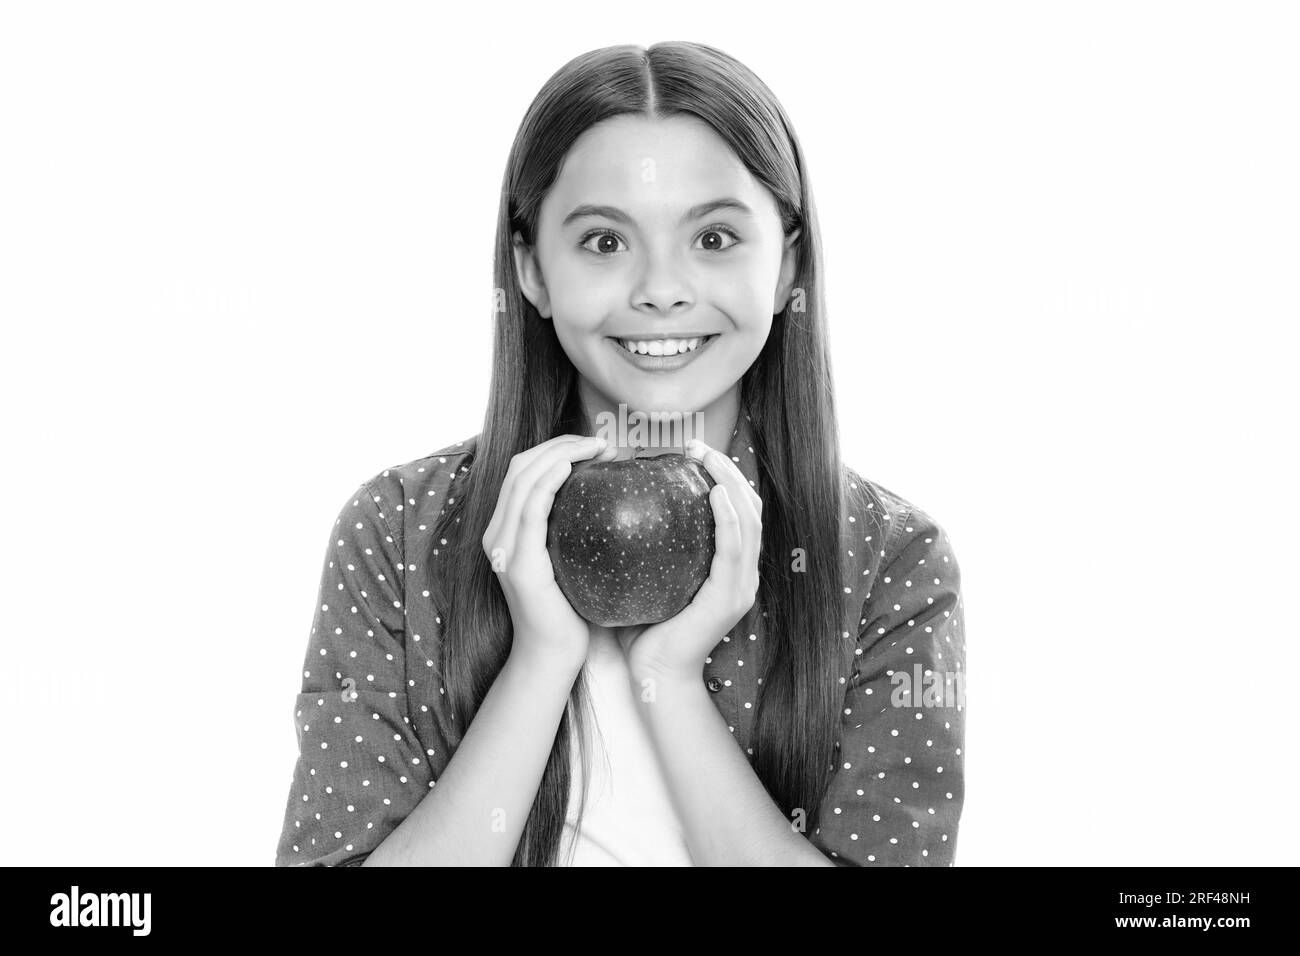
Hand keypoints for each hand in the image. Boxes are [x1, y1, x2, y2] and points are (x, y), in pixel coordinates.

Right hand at [482, 433, 618, 671]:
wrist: (551, 656)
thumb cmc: (568, 611)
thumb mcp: (566, 560)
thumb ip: (570, 530)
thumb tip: (607, 498)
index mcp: (503, 531)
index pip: (521, 471)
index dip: (554, 448)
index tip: (594, 446)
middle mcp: (496, 534)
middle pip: (520, 466)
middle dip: (561, 444)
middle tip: (602, 442)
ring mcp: (504, 548)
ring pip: (524, 478)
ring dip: (562, 454)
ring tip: (599, 449)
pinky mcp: (519, 563)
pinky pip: (531, 508)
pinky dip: (552, 480)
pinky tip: (576, 469)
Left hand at [624, 437, 763, 679]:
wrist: (654, 673)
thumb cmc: (644, 629)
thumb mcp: (649, 577)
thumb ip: (645, 546)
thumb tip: (614, 504)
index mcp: (728, 569)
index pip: (736, 513)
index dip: (723, 478)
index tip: (694, 453)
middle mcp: (743, 574)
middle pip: (750, 508)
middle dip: (729, 471)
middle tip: (699, 446)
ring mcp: (741, 585)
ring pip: (749, 521)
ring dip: (731, 483)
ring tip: (709, 457)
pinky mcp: (731, 596)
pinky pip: (735, 547)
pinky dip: (729, 517)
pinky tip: (714, 493)